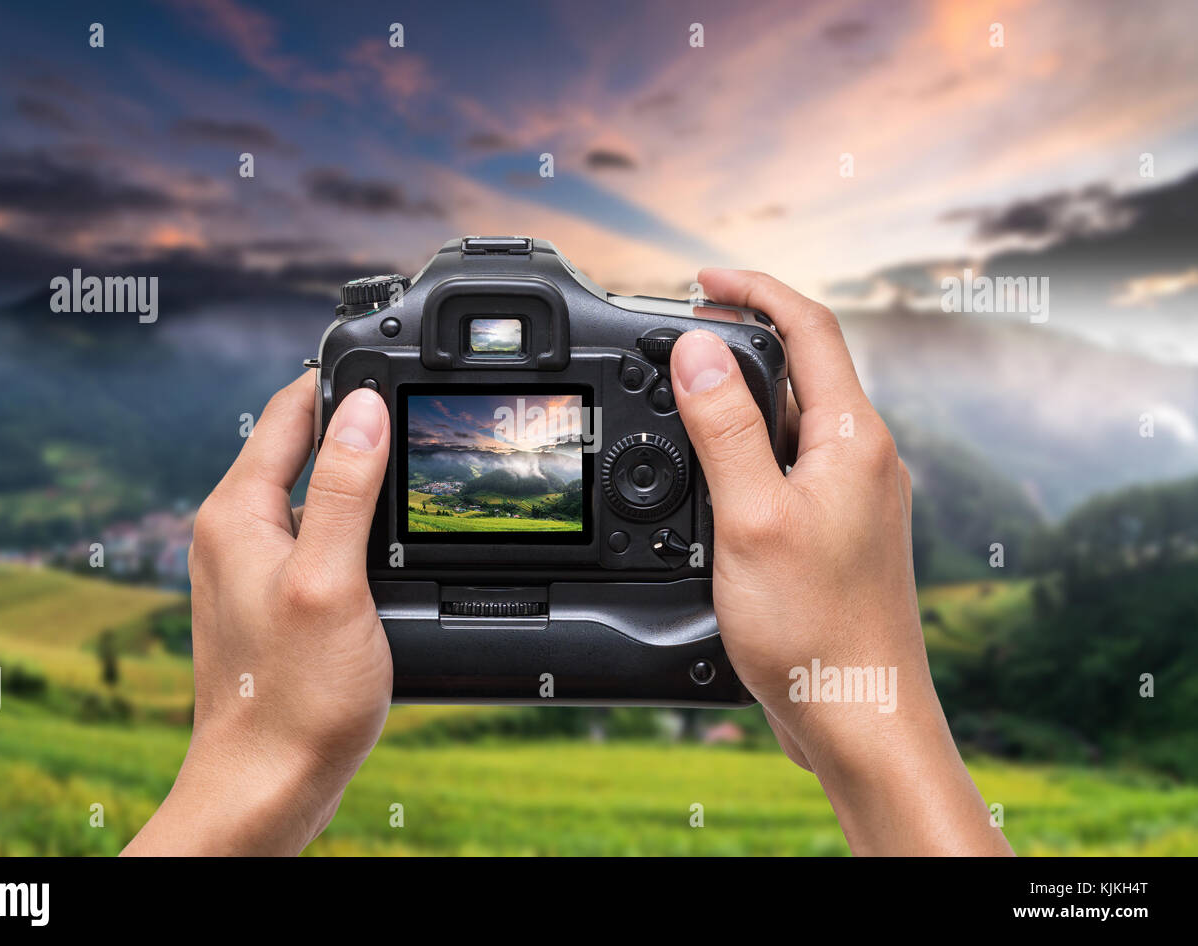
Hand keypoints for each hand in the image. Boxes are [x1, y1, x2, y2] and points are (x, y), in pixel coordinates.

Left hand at [124, 372, 391, 854]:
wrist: (266, 784)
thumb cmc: (294, 697)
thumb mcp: (331, 579)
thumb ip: (345, 488)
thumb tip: (362, 405)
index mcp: (236, 512)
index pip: (288, 408)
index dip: (340, 377)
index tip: (393, 358)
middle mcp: (234, 531)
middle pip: (300, 444)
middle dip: (356, 421)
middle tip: (419, 410)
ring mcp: (251, 566)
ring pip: (312, 491)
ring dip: (358, 473)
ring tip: (414, 465)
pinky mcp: (273, 598)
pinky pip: (316, 534)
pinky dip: (354, 522)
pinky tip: (390, 540)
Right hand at [671, 270, 1011, 855]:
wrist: (861, 717)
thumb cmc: (818, 631)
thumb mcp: (751, 518)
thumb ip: (724, 428)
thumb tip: (697, 348)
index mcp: (854, 440)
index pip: (809, 327)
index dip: (754, 290)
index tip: (702, 279)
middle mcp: (867, 458)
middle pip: (807, 365)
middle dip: (745, 335)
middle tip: (682, 330)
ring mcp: (857, 495)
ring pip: (798, 417)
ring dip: (744, 393)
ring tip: (685, 395)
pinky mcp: (840, 531)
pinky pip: (794, 462)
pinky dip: (751, 447)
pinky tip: (714, 474)